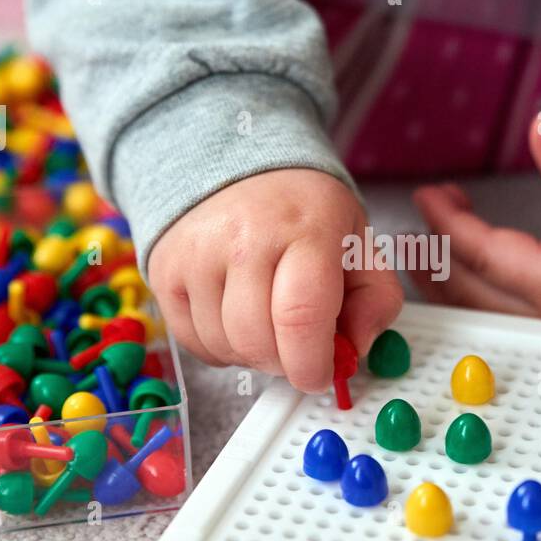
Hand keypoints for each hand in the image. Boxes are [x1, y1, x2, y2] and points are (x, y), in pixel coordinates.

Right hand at [148, 169, 402, 391]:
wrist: (236, 165)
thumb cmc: (303, 212)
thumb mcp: (358, 243)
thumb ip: (376, 299)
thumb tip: (356, 348)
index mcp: (306, 228)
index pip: (302, 316)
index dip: (312, 364)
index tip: (321, 376)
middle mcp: (244, 238)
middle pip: (258, 341)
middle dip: (284, 364)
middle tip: (297, 351)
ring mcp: (197, 254)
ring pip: (224, 346)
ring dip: (252, 356)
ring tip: (267, 323)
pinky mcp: (165, 271)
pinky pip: (192, 343)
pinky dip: (220, 347)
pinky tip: (236, 318)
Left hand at [411, 112, 540, 343]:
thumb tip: (539, 121)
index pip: (484, 255)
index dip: (448, 223)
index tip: (426, 194)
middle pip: (467, 295)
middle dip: (434, 255)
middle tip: (423, 214)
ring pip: (481, 315)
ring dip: (449, 280)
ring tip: (436, 240)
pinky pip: (503, 321)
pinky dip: (476, 294)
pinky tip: (472, 269)